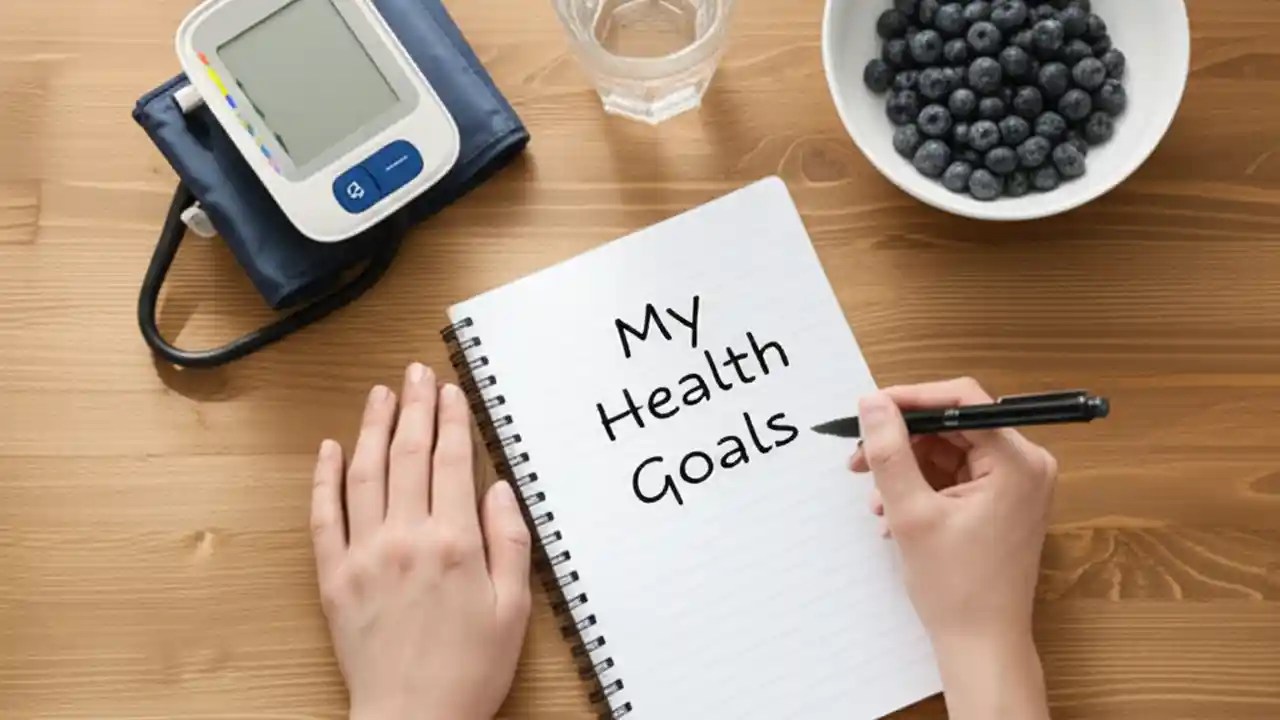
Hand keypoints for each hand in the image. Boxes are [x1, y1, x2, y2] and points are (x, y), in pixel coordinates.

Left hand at [311, 364, 532, 719]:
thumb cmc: (471, 671)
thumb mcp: (513, 609)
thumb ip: (509, 542)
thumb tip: (499, 489)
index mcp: (456, 543)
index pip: (452, 462)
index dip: (452, 421)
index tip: (451, 391)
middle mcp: (406, 538)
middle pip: (407, 455)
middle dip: (414, 408)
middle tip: (416, 374)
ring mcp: (365, 555)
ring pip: (364, 474)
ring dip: (372, 427)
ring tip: (380, 394)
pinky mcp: (335, 577)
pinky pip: (324, 516)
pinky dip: (325, 478)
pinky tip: (330, 449)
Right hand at [851, 378, 1056, 719]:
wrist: (982, 645)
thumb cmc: (957, 588)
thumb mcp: (911, 513)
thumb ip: (889, 452)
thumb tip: (872, 403)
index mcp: (1018, 462)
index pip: (963, 400)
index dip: (911, 399)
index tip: (870, 409)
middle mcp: (1026, 465)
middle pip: (954, 424)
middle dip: (903, 441)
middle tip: (859, 459)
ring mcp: (1016, 484)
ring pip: (949, 450)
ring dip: (906, 468)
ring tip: (876, 499)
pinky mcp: (1002, 502)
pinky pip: (955, 475)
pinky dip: (921, 486)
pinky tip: (893, 512)